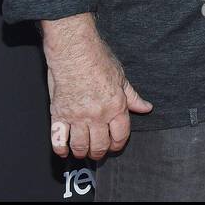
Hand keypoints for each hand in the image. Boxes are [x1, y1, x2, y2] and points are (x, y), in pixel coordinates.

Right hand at [42, 14, 151, 160]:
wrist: (73, 51)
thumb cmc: (97, 59)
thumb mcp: (121, 77)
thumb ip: (133, 97)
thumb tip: (146, 108)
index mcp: (116, 106)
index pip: (121, 135)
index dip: (118, 144)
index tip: (115, 145)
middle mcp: (97, 115)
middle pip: (100, 145)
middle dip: (100, 152)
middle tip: (98, 151)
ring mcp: (77, 117)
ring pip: (80, 146)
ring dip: (82, 152)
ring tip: (82, 151)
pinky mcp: (59, 115)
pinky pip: (58, 140)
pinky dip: (61, 149)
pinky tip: (64, 150)